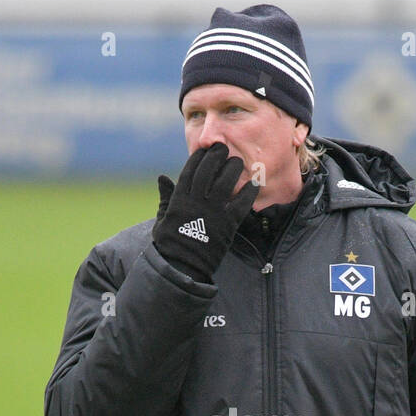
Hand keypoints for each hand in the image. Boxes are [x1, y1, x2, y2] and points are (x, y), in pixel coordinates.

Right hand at [151, 142, 260, 283]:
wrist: (182, 267)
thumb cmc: (170, 244)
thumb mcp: (162, 219)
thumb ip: (165, 197)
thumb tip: (162, 177)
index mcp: (180, 199)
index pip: (191, 170)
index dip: (199, 157)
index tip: (205, 149)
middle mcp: (197, 201)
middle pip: (209, 170)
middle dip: (217, 155)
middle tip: (224, 148)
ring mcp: (213, 212)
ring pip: (226, 181)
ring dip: (233, 168)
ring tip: (237, 161)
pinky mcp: (228, 224)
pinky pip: (242, 202)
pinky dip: (249, 191)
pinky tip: (253, 183)